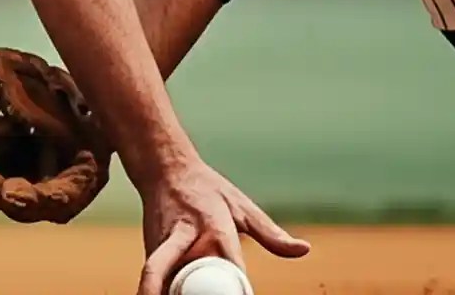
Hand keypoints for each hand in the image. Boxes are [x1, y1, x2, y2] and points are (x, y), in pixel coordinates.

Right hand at [136, 159, 309, 294]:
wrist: (164, 171)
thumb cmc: (208, 191)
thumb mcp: (242, 208)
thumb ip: (272, 234)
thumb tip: (304, 250)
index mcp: (216, 229)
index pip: (231, 269)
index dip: (238, 287)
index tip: (242, 291)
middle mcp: (186, 239)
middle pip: (184, 278)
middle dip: (191, 290)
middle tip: (208, 293)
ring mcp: (161, 247)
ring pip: (162, 279)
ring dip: (167, 290)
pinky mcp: (149, 254)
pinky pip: (157, 279)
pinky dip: (163, 290)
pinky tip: (168, 293)